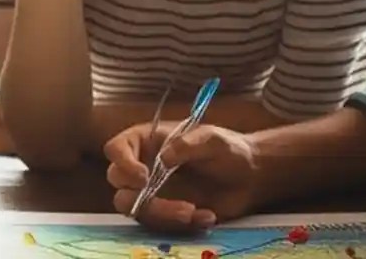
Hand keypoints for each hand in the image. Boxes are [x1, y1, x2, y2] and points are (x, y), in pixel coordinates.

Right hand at [104, 122, 259, 231]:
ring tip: (196, 212)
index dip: (122, 163)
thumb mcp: (213, 140)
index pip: (116, 148)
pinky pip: (159, 225)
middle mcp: (142, 165)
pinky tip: (207, 215)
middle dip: (145, 200)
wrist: (249, 177)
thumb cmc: (228, 149)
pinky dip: (183, 225)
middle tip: (180, 204)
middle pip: (118, 184)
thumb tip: (164, 157)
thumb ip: (188, 144)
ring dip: (165, 216)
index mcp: (147, 141)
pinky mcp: (164, 213)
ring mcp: (151, 191)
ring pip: (136, 210)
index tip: (144, 177)